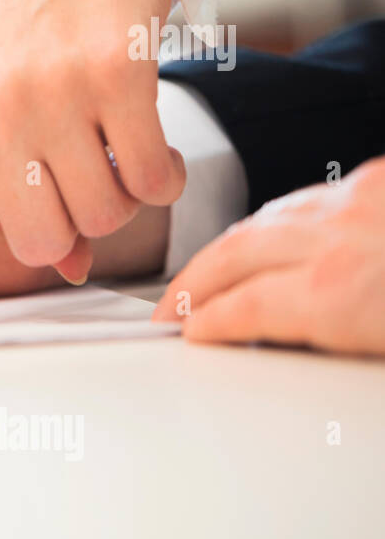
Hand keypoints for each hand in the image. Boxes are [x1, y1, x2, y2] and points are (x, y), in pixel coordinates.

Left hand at [0, 0, 184, 333]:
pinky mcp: (112, 74)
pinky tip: (140, 128)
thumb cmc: (23, 41)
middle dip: (69, 223)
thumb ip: (5, 191)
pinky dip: (161, 169)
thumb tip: (64, 269)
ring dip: (117, 191)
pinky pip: (152, 177)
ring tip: (101, 138)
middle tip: (70, 167)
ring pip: (100, 215)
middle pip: (40, 242)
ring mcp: (48, 95)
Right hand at [153, 157, 384, 355]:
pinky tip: (278, 232)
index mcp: (341, 292)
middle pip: (235, 253)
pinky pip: (312, 196)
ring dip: (231, 248)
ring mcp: (362, 199)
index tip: (193, 332)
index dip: (209, 322)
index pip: (244, 307)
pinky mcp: (383, 177)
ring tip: (214, 271)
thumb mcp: (384, 361)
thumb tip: (293, 349)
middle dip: (194, 281)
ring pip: (268, 217)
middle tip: (174, 304)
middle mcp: (340, 235)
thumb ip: (330, 348)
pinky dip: (280, 219)